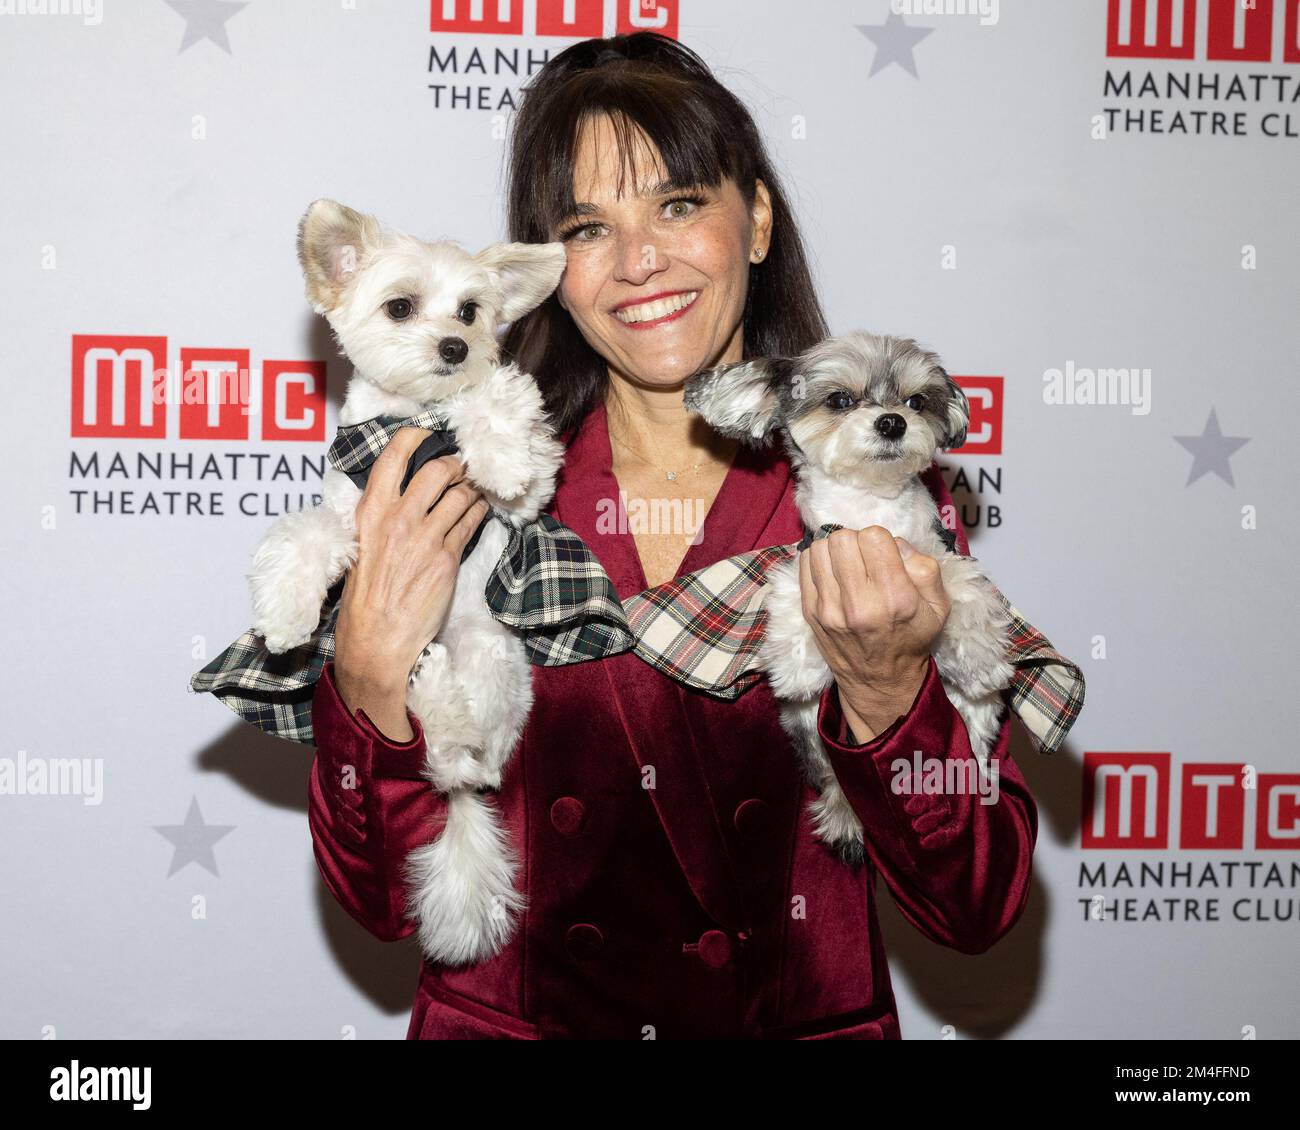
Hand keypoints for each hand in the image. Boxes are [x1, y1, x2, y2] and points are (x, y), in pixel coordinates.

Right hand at [332, 427, 489, 735]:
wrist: (378, 638)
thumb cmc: (366, 596)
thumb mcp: (360, 544)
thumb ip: (380, 515)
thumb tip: (402, 490)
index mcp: (370, 511)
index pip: (394, 455)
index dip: (418, 437)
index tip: (430, 436)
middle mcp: (398, 518)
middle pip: (438, 468)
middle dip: (455, 462)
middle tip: (460, 466)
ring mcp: (426, 537)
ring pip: (461, 493)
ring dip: (471, 487)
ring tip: (472, 488)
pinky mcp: (447, 558)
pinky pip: (471, 521)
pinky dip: (479, 510)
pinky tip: (479, 510)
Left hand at [798, 526, 950, 742]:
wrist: (879, 681)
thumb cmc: (911, 638)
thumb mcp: (939, 607)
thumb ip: (926, 568)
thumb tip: (895, 543)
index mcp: (895, 598)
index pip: (873, 537)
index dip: (880, 539)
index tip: (884, 555)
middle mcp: (859, 604)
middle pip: (842, 538)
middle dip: (855, 540)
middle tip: (864, 558)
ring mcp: (829, 609)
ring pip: (820, 548)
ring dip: (834, 549)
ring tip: (847, 563)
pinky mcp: (811, 612)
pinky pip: (804, 564)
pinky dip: (818, 560)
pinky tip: (832, 571)